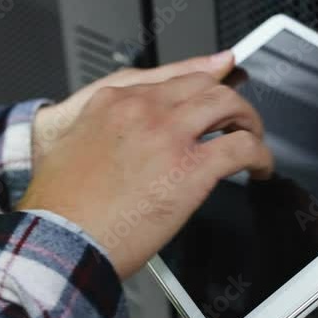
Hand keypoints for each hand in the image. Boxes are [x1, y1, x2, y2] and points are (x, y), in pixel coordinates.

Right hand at [19, 56, 273, 278]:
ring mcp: (168, 136)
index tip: (220, 80)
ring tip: (253, 140)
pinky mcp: (190, 169)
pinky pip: (241, 149)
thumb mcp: (72, 148)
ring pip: (229, 105)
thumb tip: (129, 139)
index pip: (172, 77)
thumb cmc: (60, 209)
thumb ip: (104, 131)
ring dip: (249, 122)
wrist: (57, 240)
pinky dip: (260, 155)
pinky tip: (260, 168)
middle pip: (204, 85)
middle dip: (229, 101)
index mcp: (112, 102)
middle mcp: (142, 110)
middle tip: (239, 120)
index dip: (203, 80)